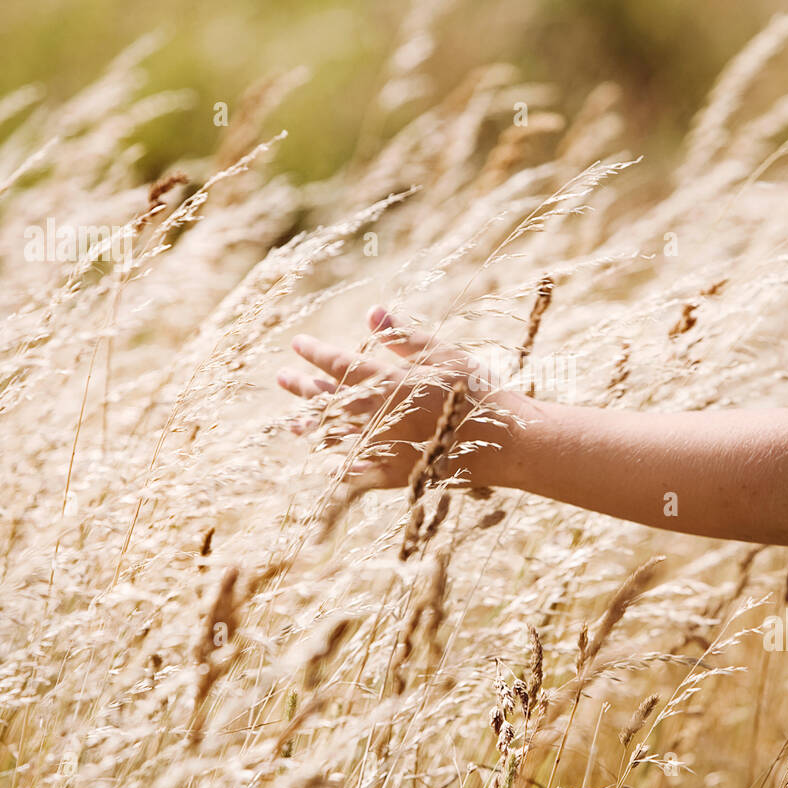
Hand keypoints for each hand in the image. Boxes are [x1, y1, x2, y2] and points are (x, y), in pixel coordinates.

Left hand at [277, 305, 521, 488]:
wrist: (504, 441)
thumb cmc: (477, 391)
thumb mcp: (445, 355)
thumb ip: (405, 337)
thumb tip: (371, 313)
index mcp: (390, 382)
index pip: (339, 364)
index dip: (315, 353)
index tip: (297, 343)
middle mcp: (379, 416)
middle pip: (329, 400)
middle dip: (303, 387)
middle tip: (282, 378)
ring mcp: (383, 448)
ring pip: (334, 437)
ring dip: (311, 427)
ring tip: (291, 422)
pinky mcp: (393, 475)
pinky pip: (356, 473)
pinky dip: (339, 467)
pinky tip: (327, 464)